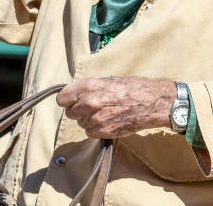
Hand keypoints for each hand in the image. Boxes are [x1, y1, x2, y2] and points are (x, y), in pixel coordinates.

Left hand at [56, 77, 175, 138]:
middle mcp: (89, 103)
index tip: (71, 100)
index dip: (67, 99)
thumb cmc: (132, 88)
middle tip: (92, 106)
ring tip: (104, 113)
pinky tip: (108, 121)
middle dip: (78, 110)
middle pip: (70, 112)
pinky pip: (90, 132)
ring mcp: (95, 119)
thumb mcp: (108, 80)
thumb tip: (76, 94)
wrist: (150, 103)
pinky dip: (96, 129)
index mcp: (89, 87)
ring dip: (88, 120)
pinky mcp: (102, 132)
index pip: (62, 98)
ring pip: (80, 123)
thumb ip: (89, 88)